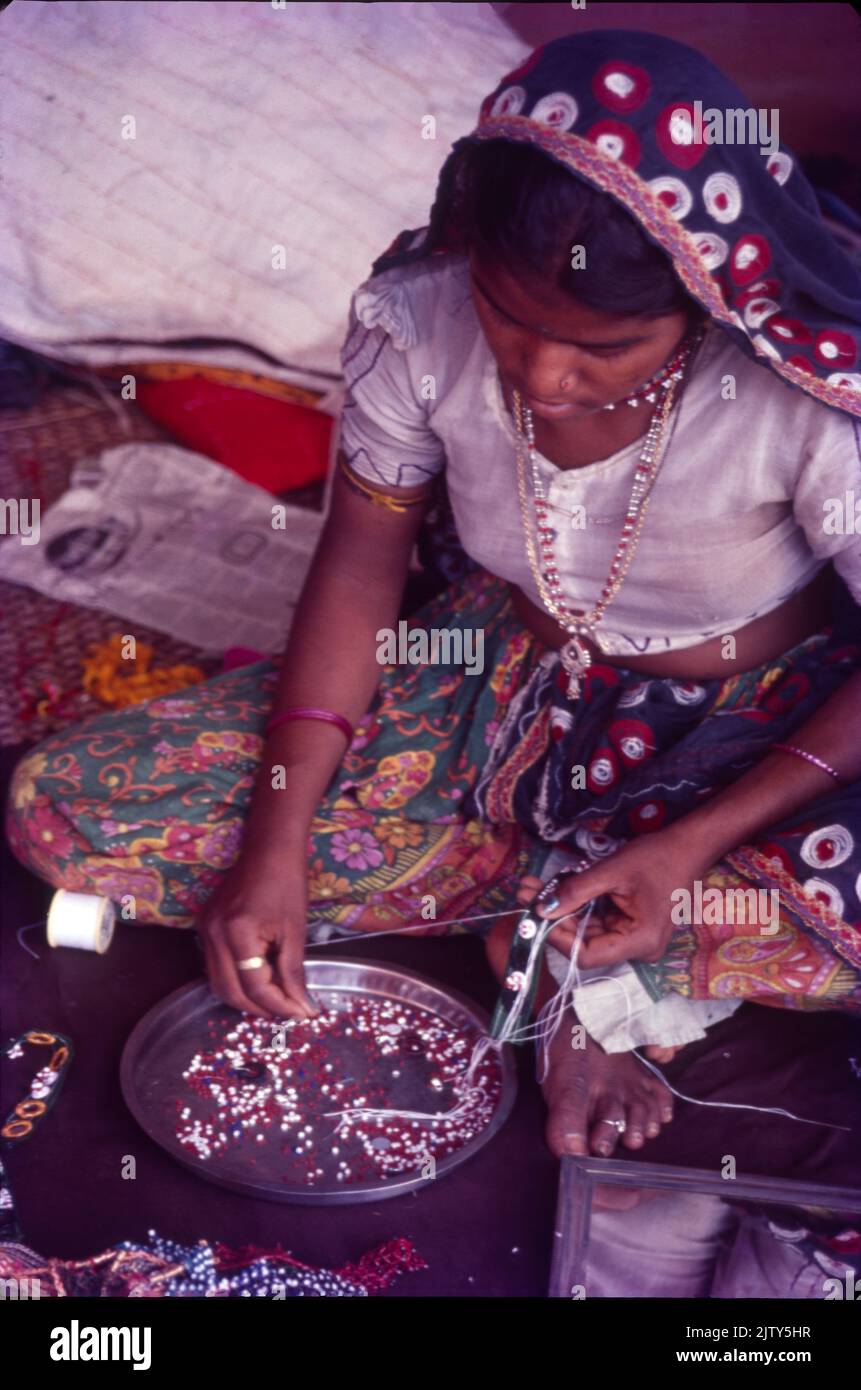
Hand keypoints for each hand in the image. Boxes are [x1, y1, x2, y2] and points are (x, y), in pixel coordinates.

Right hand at [195, 850, 318, 1021]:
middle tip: (289, 1013)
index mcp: (237, 932)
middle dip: (260, 1008)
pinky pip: (216, 967)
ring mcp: (205, 930)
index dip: (279, 1005)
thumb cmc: (287, 883)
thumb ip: (294, 972)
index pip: (254, 985)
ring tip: (276, 1001)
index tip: (302, 1015)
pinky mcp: (205, 927)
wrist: (269, 849)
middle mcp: (213, 934)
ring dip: (246, 998)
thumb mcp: (295, 930)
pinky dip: (236, 980)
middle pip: (230, 991)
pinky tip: (259, 981)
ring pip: (218, 983)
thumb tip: (301, 1008)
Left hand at [517, 830, 712, 969]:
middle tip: (524, 893)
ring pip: (587, 931)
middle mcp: (638, 948)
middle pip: (585, 943)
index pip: (587, 955)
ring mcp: (634, 938)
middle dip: (553, 918)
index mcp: (640, 941)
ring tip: (530, 887)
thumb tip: (541, 908)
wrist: (687, 847)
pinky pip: (597, 921)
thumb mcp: (611, 871)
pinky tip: (552, 888)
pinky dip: (575, 905)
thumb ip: (576, 891)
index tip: (536, 912)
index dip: (559, 938)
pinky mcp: (629, 926)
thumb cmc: (656, 857)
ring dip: (560, 910)